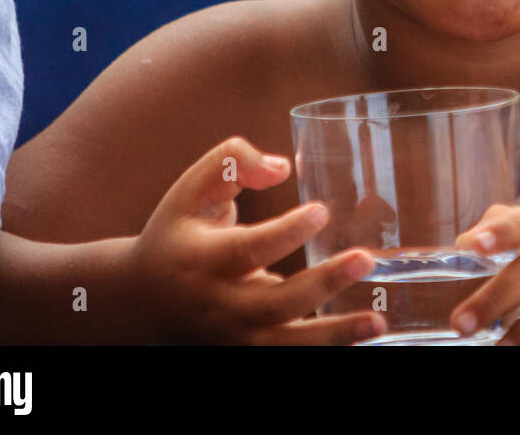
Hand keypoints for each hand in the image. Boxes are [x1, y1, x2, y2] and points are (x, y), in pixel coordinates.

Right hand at [128, 136, 385, 343]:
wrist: (142, 299)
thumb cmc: (178, 232)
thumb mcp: (192, 189)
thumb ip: (233, 162)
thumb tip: (282, 167)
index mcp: (202, 259)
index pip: (247, 250)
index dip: (286, 232)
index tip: (322, 211)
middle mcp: (219, 305)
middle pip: (275, 303)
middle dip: (323, 284)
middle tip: (366, 259)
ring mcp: (235, 337)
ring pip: (286, 344)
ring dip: (335, 335)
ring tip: (377, 320)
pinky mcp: (248, 353)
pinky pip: (289, 357)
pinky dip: (325, 350)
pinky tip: (364, 337)